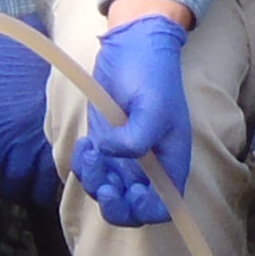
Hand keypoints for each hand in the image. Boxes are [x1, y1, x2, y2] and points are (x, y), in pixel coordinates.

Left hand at [71, 11, 192, 228]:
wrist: (132, 45)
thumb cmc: (152, 73)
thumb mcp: (152, 105)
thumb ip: (136, 139)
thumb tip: (109, 155)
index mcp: (170, 162)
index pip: (162, 208)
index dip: (142, 210)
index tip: (125, 191)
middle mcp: (149, 167)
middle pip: (131, 209)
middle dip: (113, 203)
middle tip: (101, 183)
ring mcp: (124, 157)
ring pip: (107, 192)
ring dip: (93, 180)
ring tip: (90, 150)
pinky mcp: (104, 145)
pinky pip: (91, 171)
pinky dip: (84, 165)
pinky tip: (85, 143)